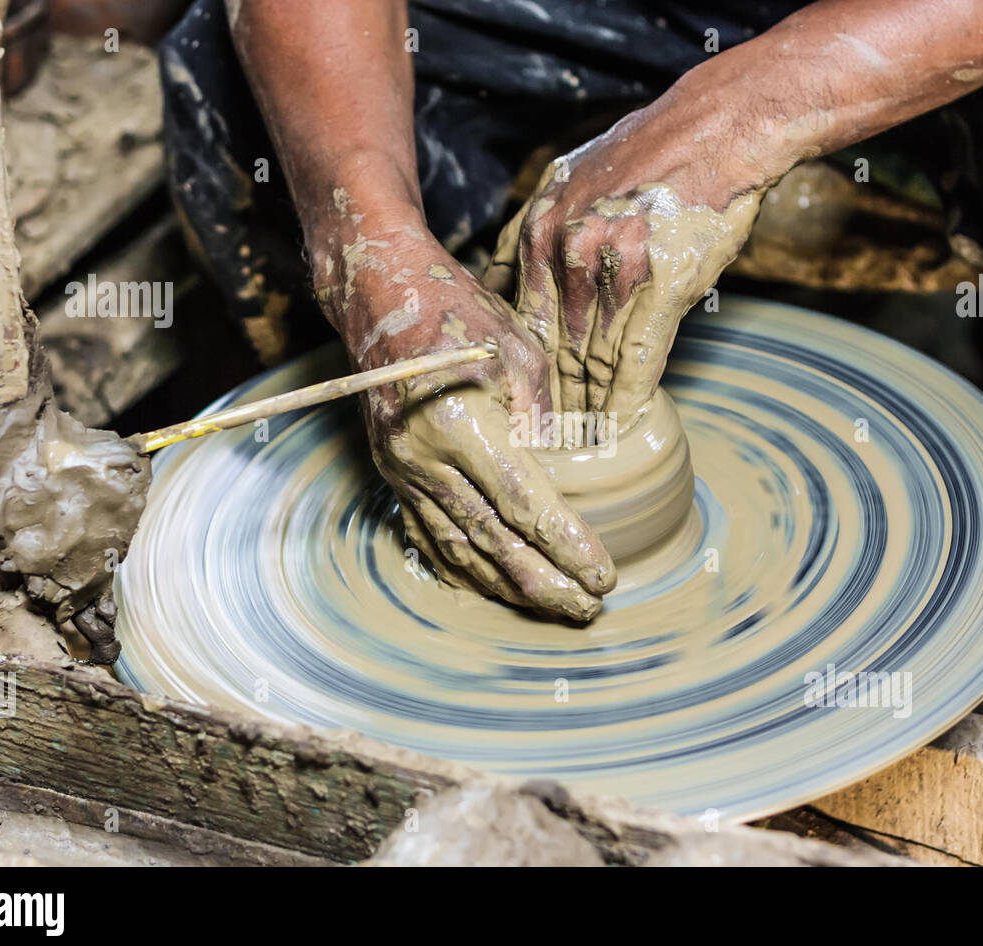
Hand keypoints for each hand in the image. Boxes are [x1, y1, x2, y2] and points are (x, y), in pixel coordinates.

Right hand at [319, 227, 615, 619]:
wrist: (378, 297)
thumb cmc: (458, 313)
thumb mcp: (519, 351)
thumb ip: (542, 417)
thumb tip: (561, 469)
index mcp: (462, 423)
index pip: (524, 504)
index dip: (566, 547)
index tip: (604, 577)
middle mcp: (426, 458)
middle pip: (492, 540)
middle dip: (543, 583)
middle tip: (588, 611)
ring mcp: (403, 471)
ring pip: (458, 547)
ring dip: (506, 585)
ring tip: (551, 607)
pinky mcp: (393, 473)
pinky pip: (429, 534)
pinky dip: (463, 568)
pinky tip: (491, 587)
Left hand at [484, 81, 777, 423]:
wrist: (717, 128)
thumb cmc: (648, 157)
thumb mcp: (570, 182)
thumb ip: (535, 235)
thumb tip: (501, 278)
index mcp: (540, 230)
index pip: (521, 318)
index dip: (520, 369)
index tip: (516, 405)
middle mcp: (568, 251)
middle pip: (551, 347)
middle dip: (548, 400)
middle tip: (540, 442)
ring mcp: (613, 269)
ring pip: (591, 359)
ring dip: (585, 409)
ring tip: (577, 443)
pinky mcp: (660, 285)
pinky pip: (637, 357)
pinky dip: (626, 397)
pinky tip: (618, 424)